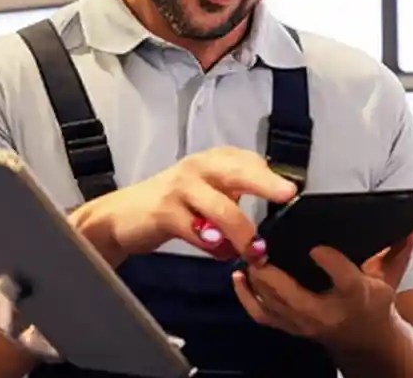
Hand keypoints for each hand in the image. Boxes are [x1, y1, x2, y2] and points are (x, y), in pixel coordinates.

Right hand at [74, 146, 297, 263]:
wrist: (122, 215)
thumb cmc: (173, 205)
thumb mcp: (206, 193)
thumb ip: (234, 199)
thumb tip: (273, 217)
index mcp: (212, 160)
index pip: (249, 161)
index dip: (271, 176)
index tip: (290, 193)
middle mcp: (198, 167)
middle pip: (237, 171)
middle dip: (264, 183)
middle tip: (287, 195)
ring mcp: (181, 188)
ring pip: (221, 208)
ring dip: (242, 233)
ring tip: (256, 253)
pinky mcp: (165, 212)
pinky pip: (197, 231)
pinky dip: (213, 244)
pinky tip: (219, 252)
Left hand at [233, 221, 412, 352]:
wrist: (366, 342)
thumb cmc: (375, 303)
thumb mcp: (390, 275)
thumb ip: (400, 247)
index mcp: (355, 296)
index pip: (343, 279)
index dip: (328, 261)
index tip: (316, 245)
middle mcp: (327, 312)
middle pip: (294, 295)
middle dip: (272, 271)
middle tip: (259, 245)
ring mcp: (304, 323)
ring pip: (273, 303)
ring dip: (256, 279)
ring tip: (247, 253)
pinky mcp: (290, 326)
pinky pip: (262, 314)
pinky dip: (246, 296)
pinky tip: (238, 275)